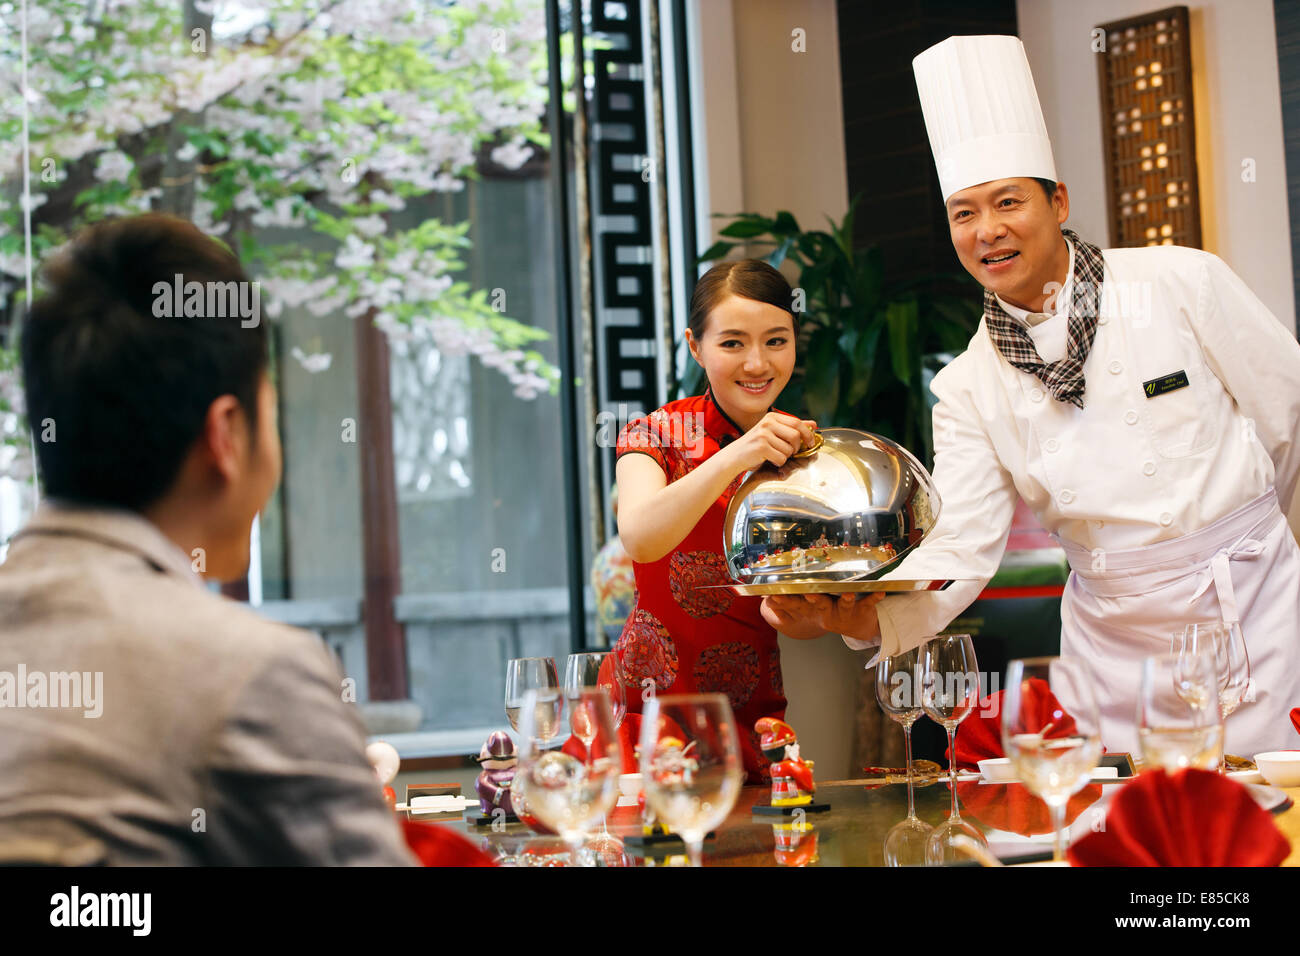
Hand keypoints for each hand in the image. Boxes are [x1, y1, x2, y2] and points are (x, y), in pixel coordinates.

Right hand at [719, 412, 816, 473]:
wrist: (734, 456)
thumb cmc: (754, 445)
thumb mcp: (773, 432)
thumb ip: (792, 427)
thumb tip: (813, 424)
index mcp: (771, 416)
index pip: (797, 422)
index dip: (807, 434)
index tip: (810, 442)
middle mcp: (767, 423)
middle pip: (795, 435)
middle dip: (797, 447)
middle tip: (792, 452)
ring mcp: (764, 434)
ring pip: (789, 449)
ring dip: (785, 456)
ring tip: (774, 454)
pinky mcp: (761, 447)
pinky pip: (781, 458)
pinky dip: (778, 463)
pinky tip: (769, 459)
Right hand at [764, 592, 884, 641]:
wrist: (859, 626)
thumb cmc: (831, 610)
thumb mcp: (809, 609)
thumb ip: (790, 601)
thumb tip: (764, 594)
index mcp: (814, 609)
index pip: (797, 604)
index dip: (786, 600)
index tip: (776, 594)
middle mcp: (829, 612)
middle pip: (820, 606)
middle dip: (815, 601)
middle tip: (811, 595)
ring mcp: (846, 612)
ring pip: (845, 607)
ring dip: (847, 600)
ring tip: (849, 594)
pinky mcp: (863, 610)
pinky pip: (869, 603)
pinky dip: (874, 598)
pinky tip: (880, 591)